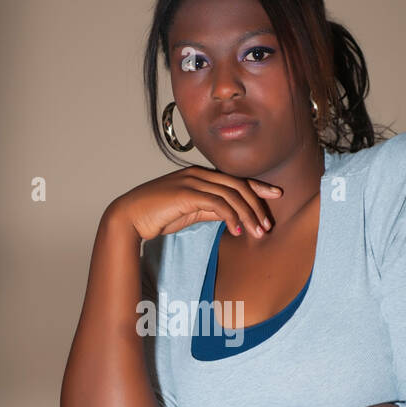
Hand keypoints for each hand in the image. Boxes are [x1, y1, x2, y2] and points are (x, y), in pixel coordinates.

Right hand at [109, 165, 281, 242]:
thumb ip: (209, 209)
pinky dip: (230, 216)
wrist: (129, 216)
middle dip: (257, 205)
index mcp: (200, 175)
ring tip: (258, 232)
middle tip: (268, 225)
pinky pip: (216, 203)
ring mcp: (192, 182)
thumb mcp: (189, 211)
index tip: (276, 195)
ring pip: (231, 195)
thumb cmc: (156, 215)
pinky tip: (237, 231)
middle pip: (238, 185)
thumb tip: (229, 215)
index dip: (258, 186)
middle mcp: (199, 174)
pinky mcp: (186, 193)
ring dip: (248, 215)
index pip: (236, 179)